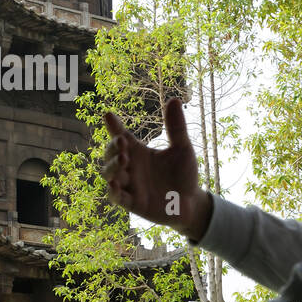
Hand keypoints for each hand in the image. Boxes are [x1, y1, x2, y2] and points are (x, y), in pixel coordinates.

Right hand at [102, 97, 212, 241]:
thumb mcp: (182, 149)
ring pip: (110, 174)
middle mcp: (130, 167)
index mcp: (139, 152)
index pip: (121, 136)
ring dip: (112, 166)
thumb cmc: (184, 174)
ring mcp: (130, 185)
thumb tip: (174, 99)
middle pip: (110, 154)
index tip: (109, 115)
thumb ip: (176, 127)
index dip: (113, 126)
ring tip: (124, 159)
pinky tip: (114, 184)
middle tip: (122, 142)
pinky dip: (113, 191)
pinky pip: (117, 197)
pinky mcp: (133, 203)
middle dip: (112, 147)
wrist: (192, 202)